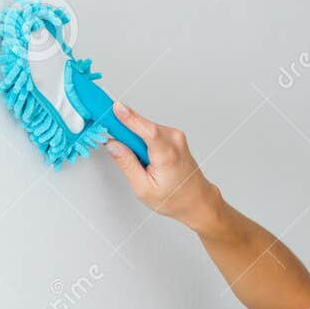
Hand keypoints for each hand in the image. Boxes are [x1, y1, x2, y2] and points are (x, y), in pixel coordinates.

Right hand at [102, 101, 222, 230]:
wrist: (196, 200)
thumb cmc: (174, 198)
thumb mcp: (144, 188)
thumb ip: (127, 164)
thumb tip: (112, 145)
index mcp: (168, 155)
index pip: (147, 130)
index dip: (130, 118)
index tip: (115, 108)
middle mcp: (174, 140)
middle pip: (142, 126)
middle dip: (126, 133)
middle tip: (115, 145)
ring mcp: (176, 135)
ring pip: (145, 128)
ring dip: (135, 140)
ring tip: (140, 161)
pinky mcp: (174, 135)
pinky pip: (151, 131)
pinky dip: (143, 140)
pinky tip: (146, 157)